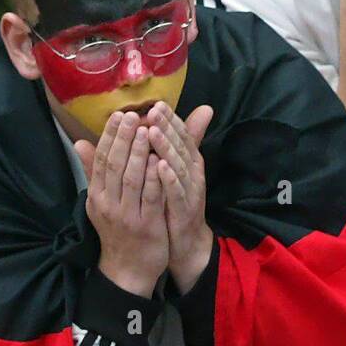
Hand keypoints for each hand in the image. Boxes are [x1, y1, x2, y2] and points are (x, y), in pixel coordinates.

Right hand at [77, 111, 169, 296]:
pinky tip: (160, 160)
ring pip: (131, 179)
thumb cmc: (117, 233)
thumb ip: (94, 173)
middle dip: (123, 138)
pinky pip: (150, 198)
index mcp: (96, 196)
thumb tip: (79, 143)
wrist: (127, 271)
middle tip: (134, 115)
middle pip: (114, 165)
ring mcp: (126, 216)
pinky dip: (155, 178)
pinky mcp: (146, 226)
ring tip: (147, 131)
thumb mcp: (100, 203)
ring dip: (138, 153)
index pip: (100, 159)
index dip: (109, 136)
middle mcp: (108, 204)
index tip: (119, 115)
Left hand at [146, 102, 214, 292]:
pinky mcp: (185, 211)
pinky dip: (170, 179)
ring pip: (179, 166)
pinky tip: (159, 167)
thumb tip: (168, 119)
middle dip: (167, 127)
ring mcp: (190, 192)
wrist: (184, 243)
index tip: (156, 103)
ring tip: (152, 132)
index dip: (170, 119)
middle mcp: (192, 174)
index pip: (181, 135)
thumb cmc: (173, 204)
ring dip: (166, 148)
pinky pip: (177, 193)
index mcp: (189, 162)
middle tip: (153, 110)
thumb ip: (167, 149)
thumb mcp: (172, 173)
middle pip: (181, 146)